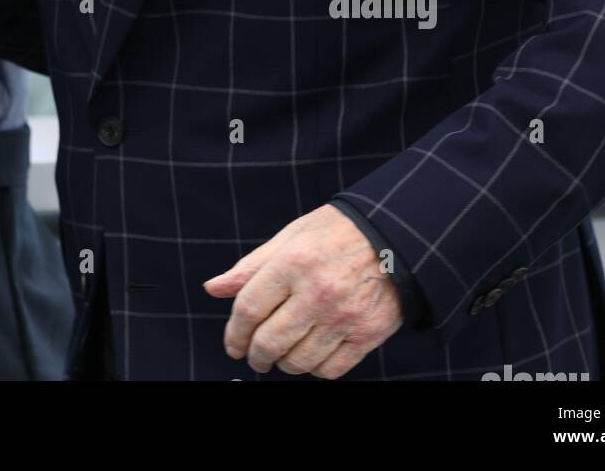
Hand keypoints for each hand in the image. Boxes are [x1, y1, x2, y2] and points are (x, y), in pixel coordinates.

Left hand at [203, 203, 403, 377]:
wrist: (392, 236)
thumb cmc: (333, 234)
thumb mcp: (289, 237)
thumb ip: (250, 267)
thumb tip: (213, 289)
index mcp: (293, 262)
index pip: (249, 308)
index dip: (234, 333)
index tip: (233, 345)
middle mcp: (318, 291)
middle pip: (270, 341)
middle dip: (255, 356)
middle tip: (254, 357)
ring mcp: (344, 316)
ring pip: (299, 361)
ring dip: (283, 364)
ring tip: (281, 355)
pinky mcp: (367, 334)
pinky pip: (331, 370)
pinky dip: (315, 369)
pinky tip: (310, 355)